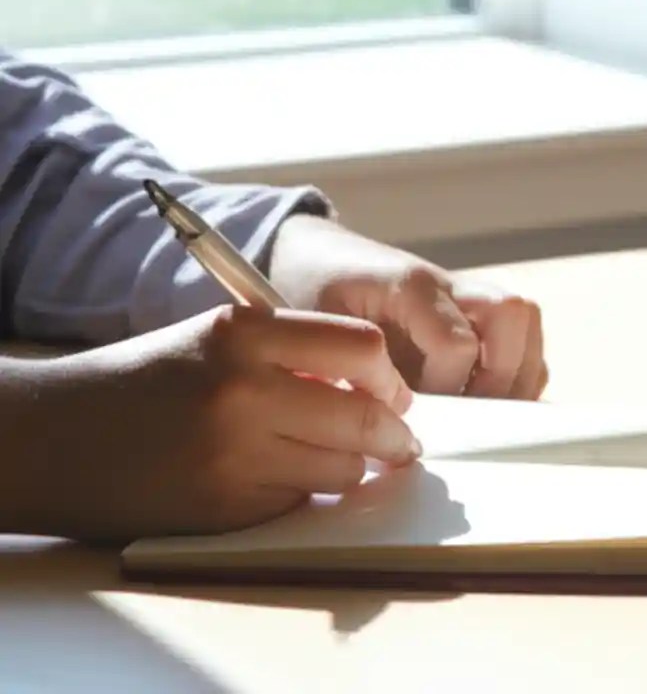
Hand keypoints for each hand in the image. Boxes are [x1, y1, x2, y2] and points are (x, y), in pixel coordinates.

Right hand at [0, 305, 420, 541]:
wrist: (53, 437)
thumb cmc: (144, 382)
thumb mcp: (215, 340)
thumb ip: (291, 354)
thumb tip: (377, 390)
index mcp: (243, 333)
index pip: (363, 349)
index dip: (390, 378)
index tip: (394, 394)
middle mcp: (245, 390)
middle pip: (366, 418)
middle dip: (393, 438)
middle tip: (399, 444)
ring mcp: (236, 454)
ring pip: (344, 470)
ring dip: (349, 470)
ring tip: (329, 460)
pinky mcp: (226, 507)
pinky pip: (300, 501)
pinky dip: (300, 493)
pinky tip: (269, 478)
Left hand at [268, 215, 547, 398]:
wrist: (318, 255)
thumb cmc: (316, 291)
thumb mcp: (320, 326)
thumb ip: (358, 367)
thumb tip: (394, 420)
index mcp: (411, 285)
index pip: (459, 343)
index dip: (446, 385)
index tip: (416, 406)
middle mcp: (453, 284)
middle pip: (516, 314)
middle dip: (503, 376)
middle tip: (470, 413)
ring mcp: (471, 294)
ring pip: (528, 324)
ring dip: (518, 374)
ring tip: (484, 411)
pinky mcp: (478, 310)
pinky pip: (523, 337)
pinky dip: (517, 372)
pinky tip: (485, 398)